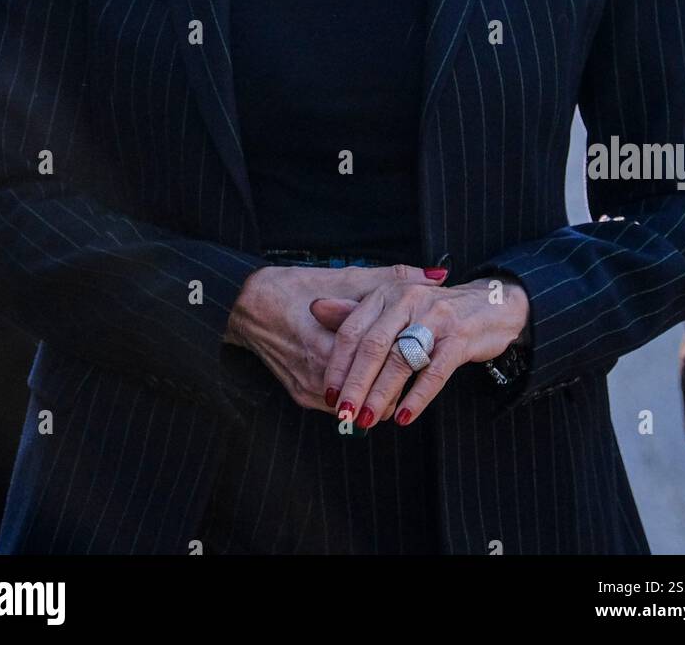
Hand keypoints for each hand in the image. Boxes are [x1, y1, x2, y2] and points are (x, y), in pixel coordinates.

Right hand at [224, 263, 447, 413]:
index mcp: (330, 345)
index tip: (430, 360)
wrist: (246, 304)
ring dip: (375, 395)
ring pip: (357, 407)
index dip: (412, 373)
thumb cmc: (296, 286)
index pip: (383, 376)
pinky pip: (337, 405)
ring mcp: (306, 389)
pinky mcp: (298, 395)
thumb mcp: (346, 276)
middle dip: (395, 388)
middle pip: (372, 399)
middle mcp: (317, 375)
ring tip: (397, 376)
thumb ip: (393, 278)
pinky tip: (368, 378)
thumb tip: (438, 276)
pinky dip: (355, 394)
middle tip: (418, 371)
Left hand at [312, 274, 529, 429]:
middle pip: (374, 346)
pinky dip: (417, 397)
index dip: (338, 364)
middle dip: (355, 384)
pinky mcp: (459, 337)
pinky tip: (404, 417)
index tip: (328, 393)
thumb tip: (316, 309)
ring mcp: (435, 317)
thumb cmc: (432, 311)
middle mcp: (408, 300)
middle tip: (342, 413)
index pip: (353, 329)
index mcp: (386, 292)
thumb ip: (357, 309)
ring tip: (366, 420)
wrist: (488, 304)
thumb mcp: (393, 303)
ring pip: (401, 360)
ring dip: (381, 395)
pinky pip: (434, 371)